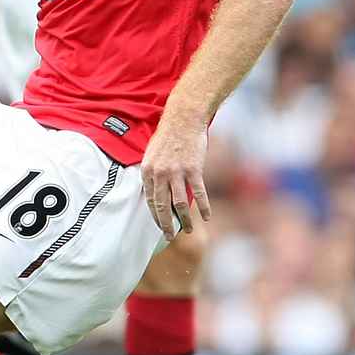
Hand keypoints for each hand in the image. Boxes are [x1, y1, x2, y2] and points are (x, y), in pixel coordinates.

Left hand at [141, 115, 210, 239]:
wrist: (184, 118)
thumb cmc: (169, 135)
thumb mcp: (153, 154)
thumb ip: (154, 174)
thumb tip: (157, 192)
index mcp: (147, 171)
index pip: (150, 200)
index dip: (156, 216)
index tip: (160, 226)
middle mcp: (160, 174)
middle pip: (162, 206)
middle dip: (166, 224)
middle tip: (171, 236)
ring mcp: (177, 172)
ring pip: (180, 204)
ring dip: (185, 220)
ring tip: (189, 229)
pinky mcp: (193, 169)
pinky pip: (199, 194)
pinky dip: (203, 207)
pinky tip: (206, 217)